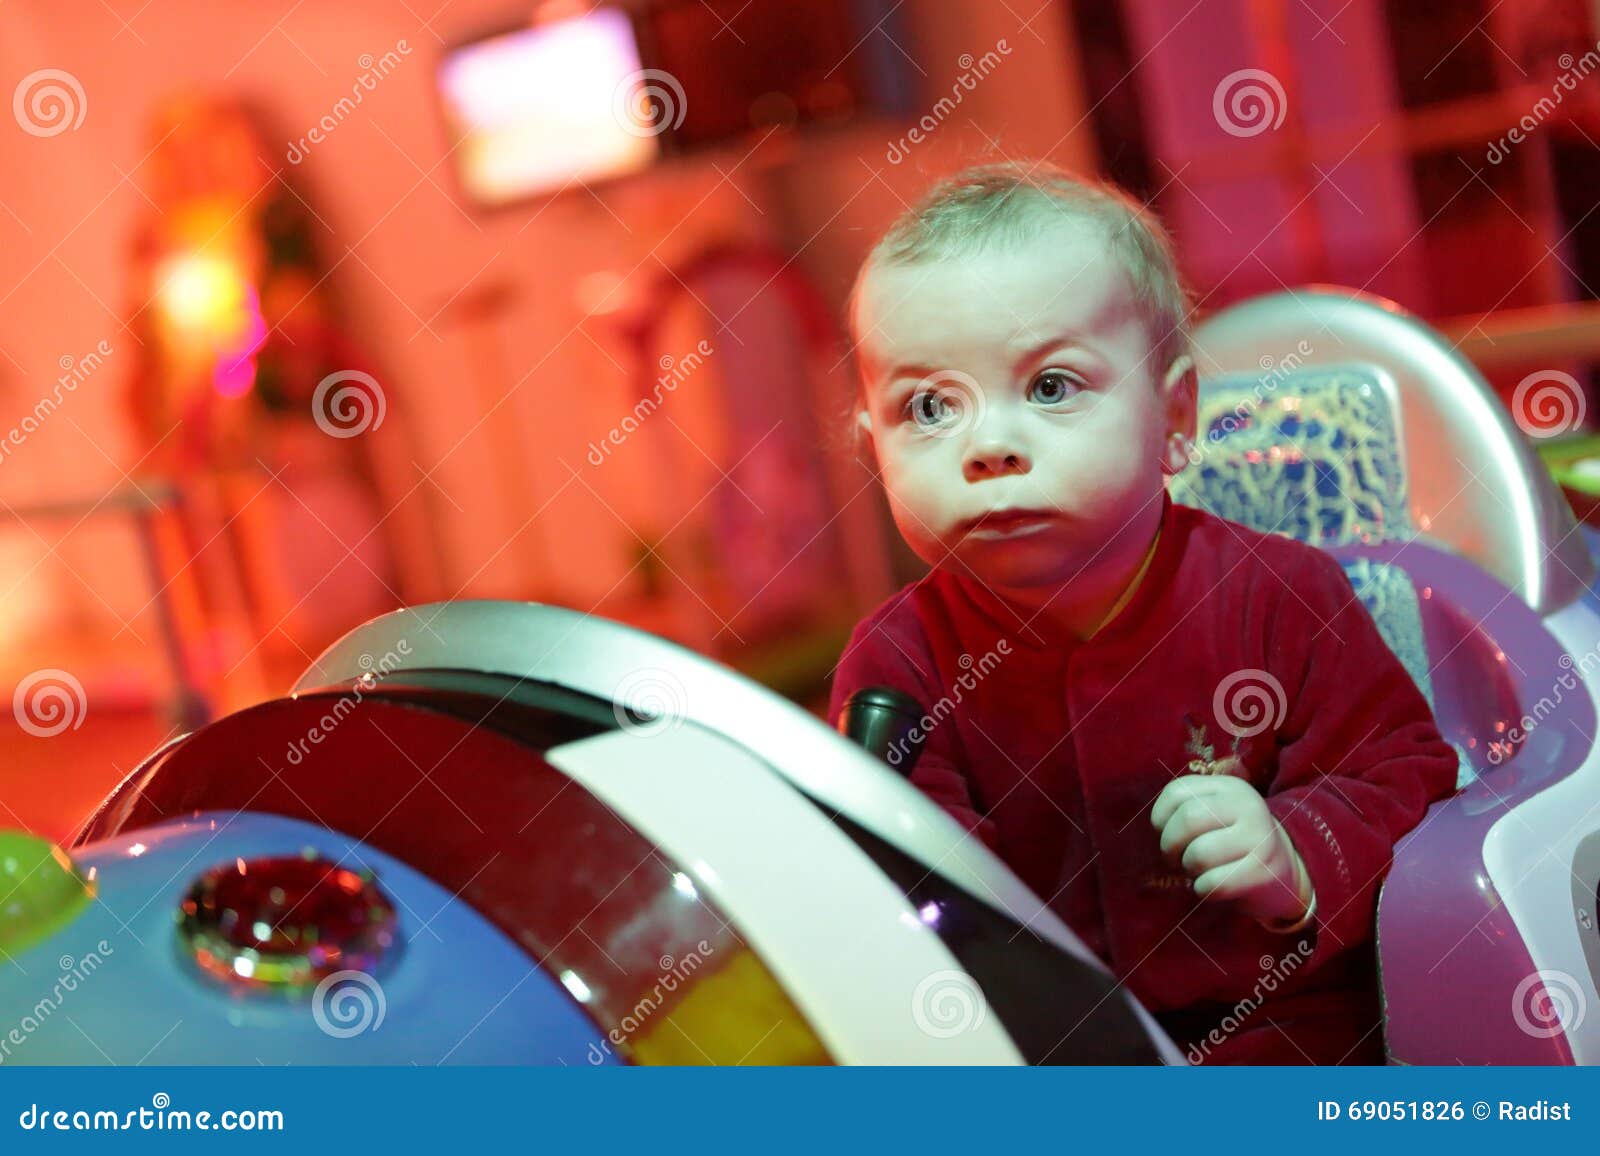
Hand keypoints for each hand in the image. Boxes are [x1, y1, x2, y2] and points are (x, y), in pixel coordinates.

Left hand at [1150, 774, 1312, 925]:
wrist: (1286, 873)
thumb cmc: (1234, 844)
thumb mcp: (1215, 816)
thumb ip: (1186, 810)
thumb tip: (1157, 829)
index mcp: (1229, 788)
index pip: (1178, 791)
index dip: (1160, 818)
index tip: (1166, 834)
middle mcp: (1248, 805)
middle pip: (1187, 819)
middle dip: (1170, 846)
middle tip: (1176, 859)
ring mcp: (1260, 837)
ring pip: (1199, 853)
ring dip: (1189, 869)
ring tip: (1197, 871)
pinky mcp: (1264, 871)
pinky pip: (1214, 883)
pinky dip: (1202, 889)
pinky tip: (1209, 887)